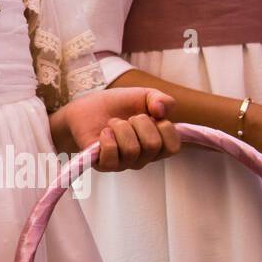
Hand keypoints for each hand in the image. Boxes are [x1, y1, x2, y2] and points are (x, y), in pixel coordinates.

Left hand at [49, 87, 179, 171]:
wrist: (87, 107)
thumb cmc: (118, 105)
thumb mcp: (144, 96)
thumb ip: (160, 99)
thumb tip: (161, 111)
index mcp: (158, 145)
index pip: (173, 146)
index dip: (163, 126)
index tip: (150, 115)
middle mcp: (144, 158)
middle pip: (152, 145)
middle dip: (138, 122)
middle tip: (127, 118)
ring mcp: (124, 163)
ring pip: (132, 150)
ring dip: (120, 127)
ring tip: (112, 124)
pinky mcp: (104, 165)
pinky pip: (111, 156)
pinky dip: (106, 138)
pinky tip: (103, 133)